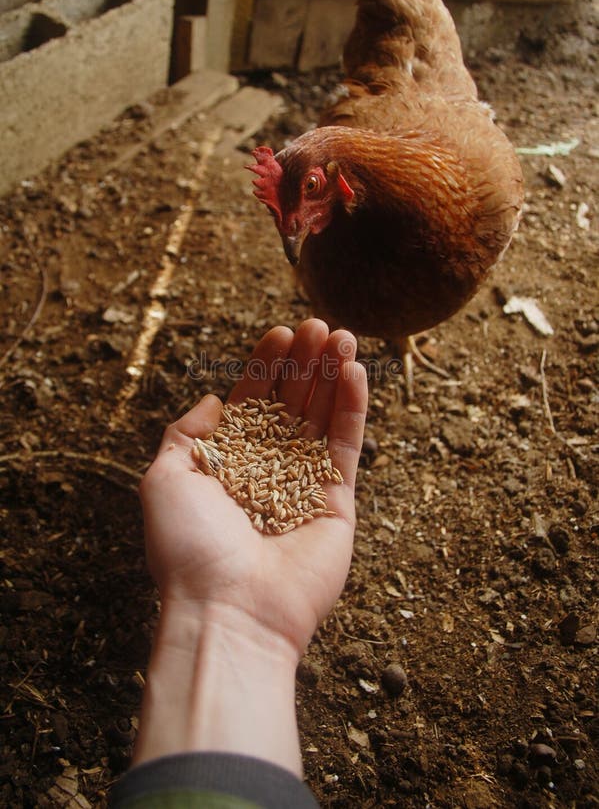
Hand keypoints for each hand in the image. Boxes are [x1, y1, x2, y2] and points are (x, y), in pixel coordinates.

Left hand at [140, 318, 366, 655]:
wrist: (228, 609)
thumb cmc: (188, 548)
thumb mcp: (164, 479)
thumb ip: (186, 433)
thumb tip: (216, 400)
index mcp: (228, 464)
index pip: (253, 402)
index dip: (266, 366)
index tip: (279, 332)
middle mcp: (268, 470)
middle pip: (292, 402)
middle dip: (304, 362)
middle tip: (317, 324)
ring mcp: (305, 483)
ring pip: (323, 416)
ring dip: (333, 373)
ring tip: (343, 334)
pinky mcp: (338, 501)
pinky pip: (347, 445)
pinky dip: (352, 407)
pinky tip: (354, 370)